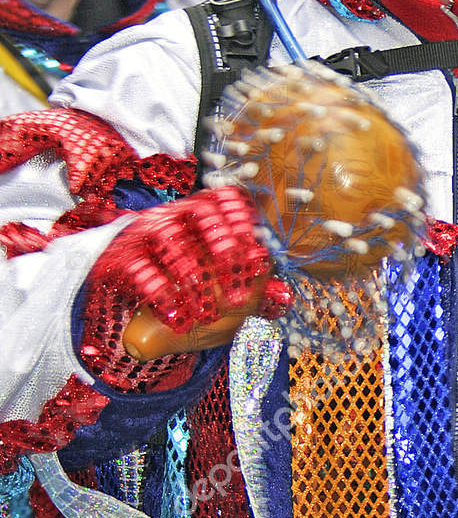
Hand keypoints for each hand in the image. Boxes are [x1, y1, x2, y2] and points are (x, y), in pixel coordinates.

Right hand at [85, 188, 280, 366]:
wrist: (118, 290)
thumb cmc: (178, 283)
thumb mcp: (213, 283)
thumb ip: (245, 287)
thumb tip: (281, 298)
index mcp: (198, 213)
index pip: (224, 199)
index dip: (243, 220)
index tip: (259, 254)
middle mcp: (172, 213)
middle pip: (201, 215)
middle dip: (225, 250)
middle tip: (239, 296)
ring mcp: (142, 232)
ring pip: (170, 241)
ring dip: (193, 278)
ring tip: (208, 314)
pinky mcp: (116, 257)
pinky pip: (138, 268)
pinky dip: (160, 294)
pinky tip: (177, 318)